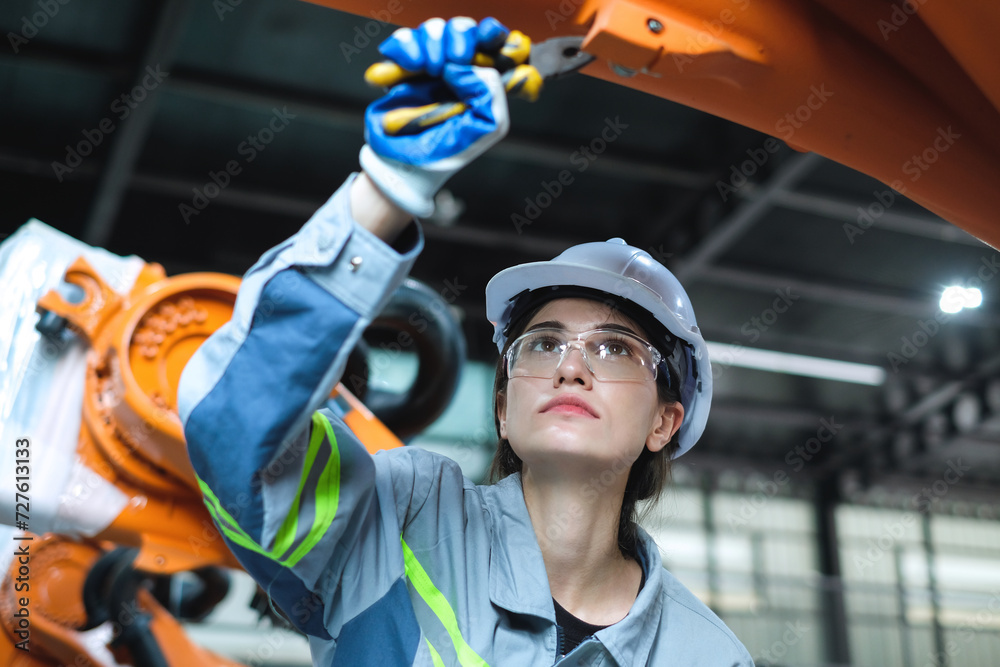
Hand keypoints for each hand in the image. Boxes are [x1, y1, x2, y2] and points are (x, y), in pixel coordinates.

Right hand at [360, 17, 510, 217]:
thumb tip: (466, 67)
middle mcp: (457, 69)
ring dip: (432, 43)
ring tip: (429, 69)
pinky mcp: (402, 68)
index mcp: (482, 81)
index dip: (492, 33)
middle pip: (463, 29)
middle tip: (450, 62)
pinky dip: (406, 47)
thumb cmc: (449, 150)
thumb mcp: (485, 128)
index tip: (489, 35)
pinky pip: (404, 40)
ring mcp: (429, 66)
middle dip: (459, 38)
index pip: (494, 42)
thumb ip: (491, 94)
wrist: (406, 165)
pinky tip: (410, 65)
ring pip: (434, 30)